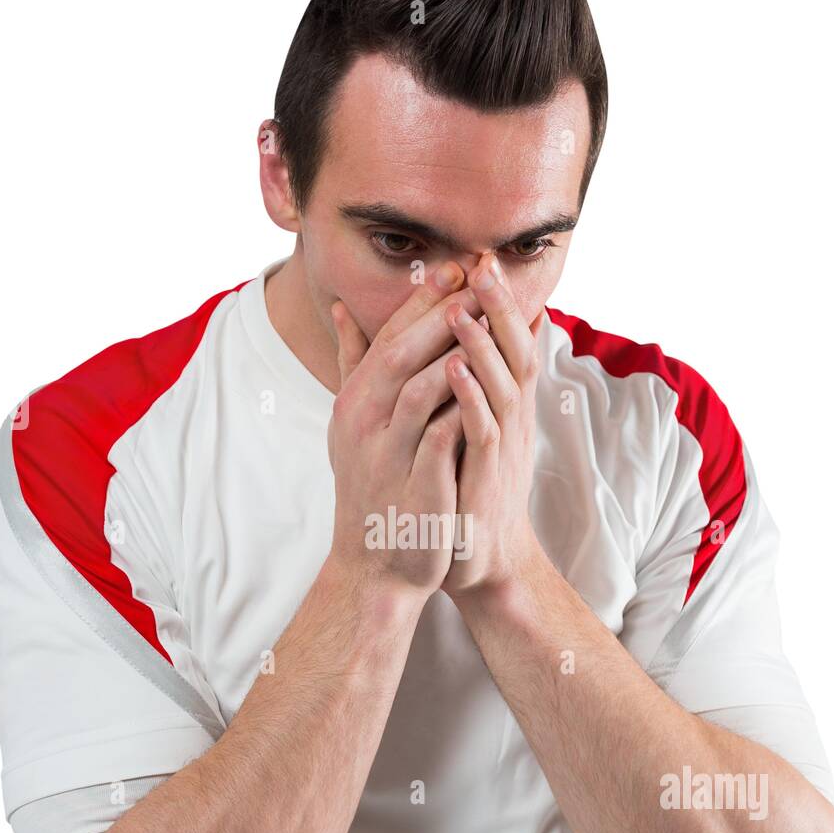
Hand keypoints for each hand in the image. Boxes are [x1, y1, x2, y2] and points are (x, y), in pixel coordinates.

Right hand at [326, 264, 483, 597]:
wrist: (375, 565)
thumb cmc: (372, 487)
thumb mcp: (352, 424)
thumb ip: (354, 365)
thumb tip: (344, 309)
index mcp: (353, 401)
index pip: (388, 336)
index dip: (423, 300)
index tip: (457, 267)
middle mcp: (362, 423)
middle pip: (401, 352)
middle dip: (440, 311)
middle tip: (477, 276)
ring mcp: (386, 455)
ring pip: (417, 388)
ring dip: (451, 351)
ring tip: (485, 318)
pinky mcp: (413, 486)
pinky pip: (437, 438)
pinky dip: (460, 407)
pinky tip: (489, 384)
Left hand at [439, 252, 546, 600]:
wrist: (474, 557)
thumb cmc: (463, 489)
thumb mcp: (464, 429)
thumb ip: (466, 385)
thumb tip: (465, 344)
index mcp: (504, 405)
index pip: (507, 341)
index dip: (497, 301)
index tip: (481, 257)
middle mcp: (512, 419)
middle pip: (515, 350)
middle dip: (500, 306)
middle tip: (485, 261)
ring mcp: (503, 447)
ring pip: (502, 385)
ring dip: (484, 343)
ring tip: (465, 304)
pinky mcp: (488, 477)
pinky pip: (482, 429)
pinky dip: (471, 396)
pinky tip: (453, 369)